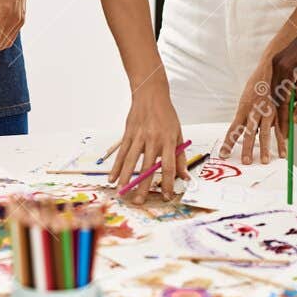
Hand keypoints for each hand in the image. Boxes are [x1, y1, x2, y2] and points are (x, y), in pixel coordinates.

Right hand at [105, 82, 187, 202]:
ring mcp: (139, 136)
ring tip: (123, 192)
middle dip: (143, 186)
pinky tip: (112, 178)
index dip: (167, 182)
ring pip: (131, 161)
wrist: (150, 94)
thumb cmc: (166, 115)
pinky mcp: (128, 134)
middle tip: (139, 201)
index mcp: (168, 140)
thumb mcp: (178, 133)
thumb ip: (180, 156)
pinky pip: (121, 153)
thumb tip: (184, 176)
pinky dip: (116, 166)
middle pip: (147, 166)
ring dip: (126, 178)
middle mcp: (153, 139)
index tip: (165, 195)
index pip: (168, 165)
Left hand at [221, 57, 284, 164]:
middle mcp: (255, 112)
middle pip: (249, 134)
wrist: (270, 69)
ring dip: (265, 149)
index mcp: (243, 109)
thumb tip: (249, 130)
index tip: (223, 154)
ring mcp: (268, 112)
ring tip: (264, 161)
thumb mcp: (246, 99)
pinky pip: (280, 130)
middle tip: (245, 162)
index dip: (228, 143)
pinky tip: (282, 153)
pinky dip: (282, 142)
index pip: (234, 129)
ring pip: (265, 133)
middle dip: (247, 149)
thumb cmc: (256, 85)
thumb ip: (246, 115)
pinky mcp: (278, 112)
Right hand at [270, 11, 296, 120]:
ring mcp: (277, 58)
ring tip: (292, 112)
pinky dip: (288, 89)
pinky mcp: (282, 56)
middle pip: (273, 96)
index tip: (285, 136)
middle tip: (285, 130)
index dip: (282, 120)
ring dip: (285, 101)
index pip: (278, 101)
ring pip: (277, 88)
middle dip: (280, 114)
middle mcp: (275, 62)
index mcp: (284, 67)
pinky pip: (281, 79)